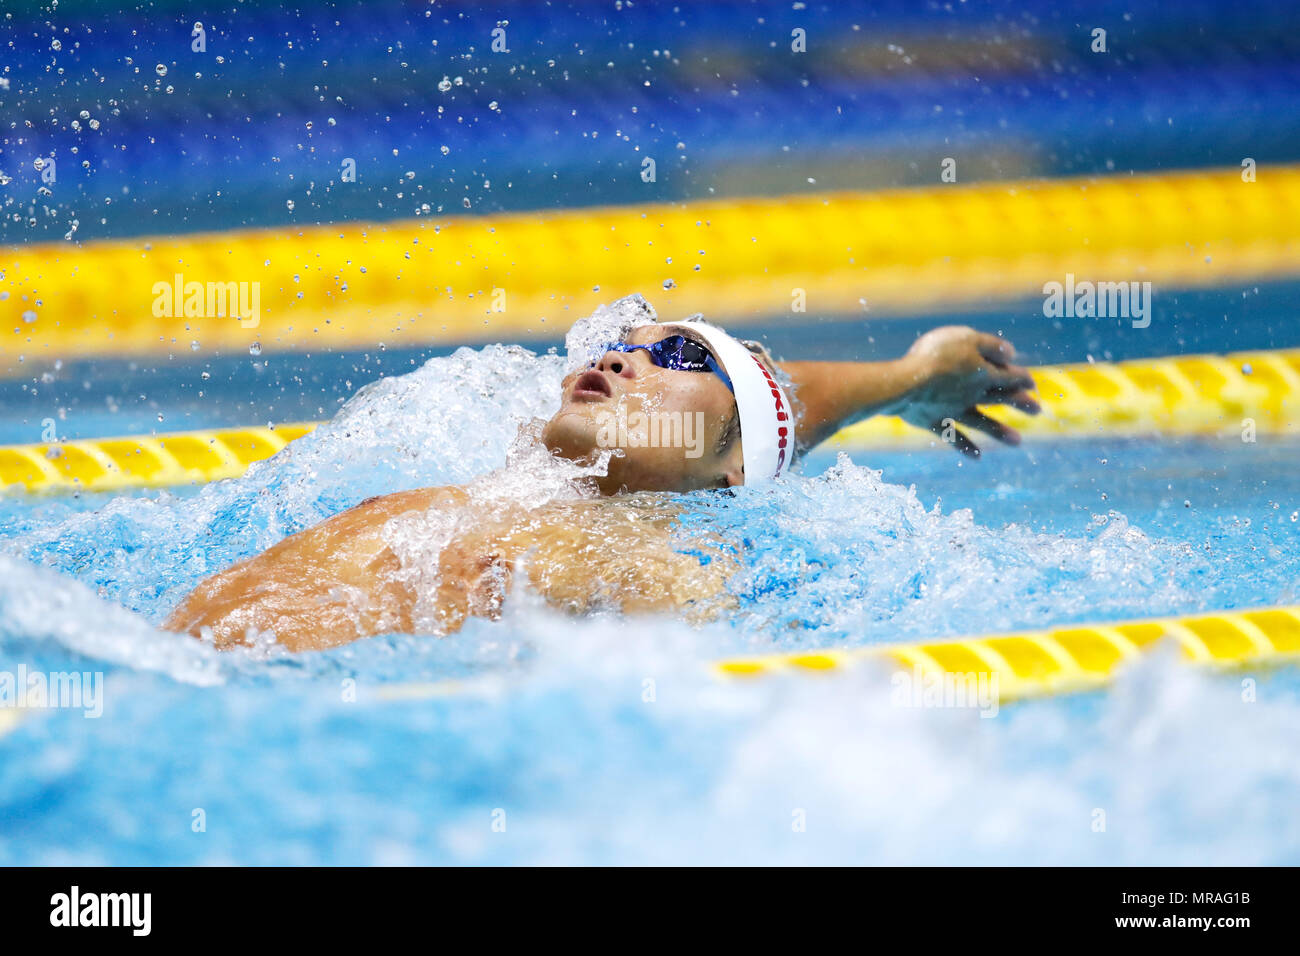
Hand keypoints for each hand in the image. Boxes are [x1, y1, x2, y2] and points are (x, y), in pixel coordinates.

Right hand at [898, 326, 1040, 456]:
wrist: (906, 383)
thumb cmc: (935, 356)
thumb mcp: (966, 339)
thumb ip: (990, 346)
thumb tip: (1011, 354)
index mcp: (982, 373)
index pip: (1008, 375)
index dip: (1021, 378)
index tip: (1032, 383)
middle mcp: (971, 394)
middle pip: (1000, 398)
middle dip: (1019, 403)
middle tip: (1037, 410)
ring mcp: (953, 410)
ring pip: (982, 422)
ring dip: (1000, 431)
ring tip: (1018, 442)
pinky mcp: (934, 422)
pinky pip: (953, 437)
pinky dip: (965, 447)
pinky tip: (977, 457)